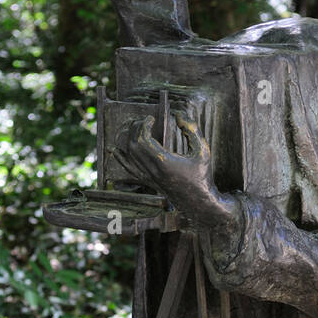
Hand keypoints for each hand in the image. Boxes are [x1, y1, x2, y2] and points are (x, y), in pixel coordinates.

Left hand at [109, 114, 237, 229]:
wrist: (199, 203)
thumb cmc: (202, 177)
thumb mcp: (202, 151)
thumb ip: (192, 131)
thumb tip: (180, 114)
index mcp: (163, 162)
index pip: (143, 139)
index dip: (144, 125)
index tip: (151, 119)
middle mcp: (152, 171)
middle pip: (133, 145)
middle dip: (136, 129)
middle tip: (145, 121)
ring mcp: (149, 178)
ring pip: (129, 156)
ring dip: (129, 139)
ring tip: (135, 128)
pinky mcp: (149, 182)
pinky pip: (130, 170)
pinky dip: (121, 159)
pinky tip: (115, 151)